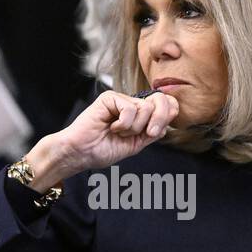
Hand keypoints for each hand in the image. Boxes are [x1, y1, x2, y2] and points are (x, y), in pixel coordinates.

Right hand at [23, 89, 179, 191]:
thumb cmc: (102, 150)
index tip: (160, 129)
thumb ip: (152, 132)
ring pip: (145, 108)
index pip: (163, 104)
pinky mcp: (110, 98)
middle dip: (159, 120)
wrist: (82, 153)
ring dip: (134, 128)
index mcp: (139, 115)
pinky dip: (123, 124)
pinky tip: (111, 127)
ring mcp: (120, 100)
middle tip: (148, 133)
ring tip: (119, 133)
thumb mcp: (136, 144)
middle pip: (160, 101)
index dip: (169, 112)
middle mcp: (131, 104)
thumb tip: (169, 119)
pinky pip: (130, 109)